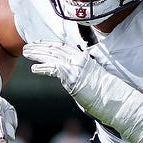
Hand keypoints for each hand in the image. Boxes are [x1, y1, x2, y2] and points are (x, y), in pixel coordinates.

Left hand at [22, 41, 142, 142]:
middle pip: (56, 49)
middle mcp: (80, 60)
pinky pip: (54, 69)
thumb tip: (73, 79)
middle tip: (27, 46)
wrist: (115, 99)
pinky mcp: (73, 77)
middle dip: (40, 47)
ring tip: (26, 53)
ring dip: (38, 54)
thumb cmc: (106, 93)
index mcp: (84, 58)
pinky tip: (34, 69)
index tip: (40, 43)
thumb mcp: (92, 80)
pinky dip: (43, 68)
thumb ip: (81, 76)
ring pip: (52, 56)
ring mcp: (76, 67)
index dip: (51, 45)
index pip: (64, 48)